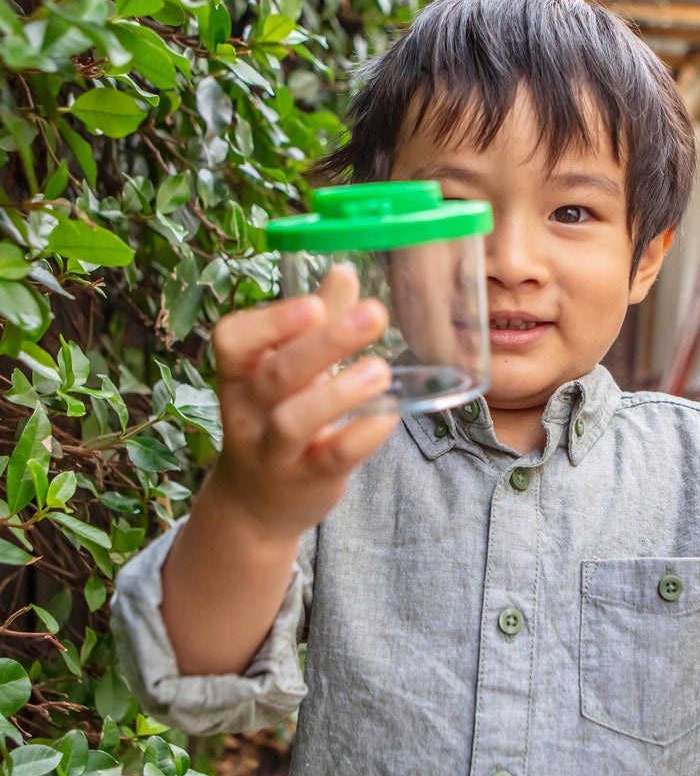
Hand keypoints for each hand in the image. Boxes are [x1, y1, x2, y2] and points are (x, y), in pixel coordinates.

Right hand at [206, 263, 399, 540]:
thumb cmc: (277, 418)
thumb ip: (316, 323)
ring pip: (294, 420)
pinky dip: (362, 435)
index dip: (271, 321)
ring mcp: (273, 450)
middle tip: (374, 314)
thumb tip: (343, 271)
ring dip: (340, 393)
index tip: (315, 303)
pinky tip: (389, 415)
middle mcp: (248, 411)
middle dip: (325, 343)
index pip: (233, 340)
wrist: (256, 504)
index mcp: (239, 374)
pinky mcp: (306, 479)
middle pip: (276, 374)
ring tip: (381, 369)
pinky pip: (331, 457)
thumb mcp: (287, 370)